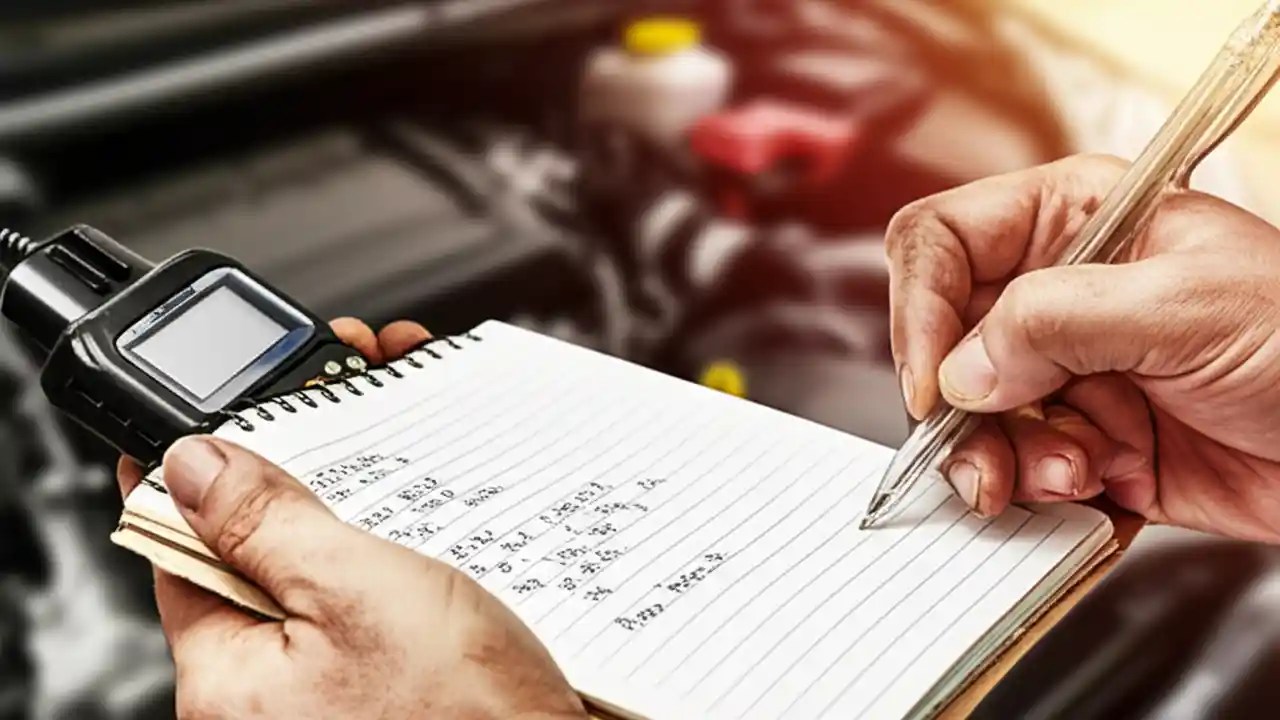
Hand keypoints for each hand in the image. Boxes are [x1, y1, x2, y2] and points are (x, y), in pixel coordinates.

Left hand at [117, 319, 586, 718]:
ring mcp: (331, 689)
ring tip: (407, 432)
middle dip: (302, 459)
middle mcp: (269, 692)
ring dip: (358, 491)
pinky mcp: (387, 682)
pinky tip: (434, 507)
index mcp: (230, 677)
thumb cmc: (469, 719)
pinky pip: (369, 595)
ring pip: (322, 561)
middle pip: (258, 544)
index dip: (205, 461)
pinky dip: (396, 541)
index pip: (181, 544)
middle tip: (347, 389)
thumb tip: (191, 465)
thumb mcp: (360, 594)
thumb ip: (267, 527)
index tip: (232, 400)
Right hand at [888, 154, 1279, 542]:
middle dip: (960, 406)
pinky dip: (1044, 490)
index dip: (921, 307)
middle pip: (945, 342)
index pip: (945, 244)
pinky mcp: (1089, 442)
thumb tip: (963, 369)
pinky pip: (1021, 469)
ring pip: (974, 418)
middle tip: (981, 447)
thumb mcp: (1185, 306)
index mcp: (1074, 223)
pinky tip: (1098, 484)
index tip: (932, 381)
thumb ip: (1057, 322)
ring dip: (1005, 457)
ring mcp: (1071, 374)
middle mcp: (1060, 296)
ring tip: (1068, 471)